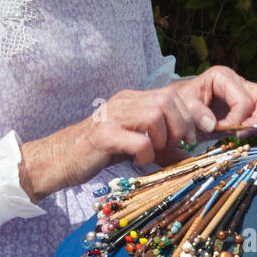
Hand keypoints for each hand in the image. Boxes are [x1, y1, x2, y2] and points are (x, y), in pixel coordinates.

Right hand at [17, 87, 212, 202]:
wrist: (59, 159)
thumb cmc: (99, 152)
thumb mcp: (136, 146)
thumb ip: (162, 146)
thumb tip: (191, 155)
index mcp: (133, 100)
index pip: (172, 95)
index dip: (191, 114)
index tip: (197, 136)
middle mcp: (124, 102)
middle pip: (168, 101)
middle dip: (181, 126)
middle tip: (174, 146)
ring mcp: (112, 116)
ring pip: (155, 116)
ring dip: (163, 139)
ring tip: (153, 153)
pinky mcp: (103, 136)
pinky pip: (138, 141)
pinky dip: (146, 154)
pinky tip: (137, 160)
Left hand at [169, 66, 256, 139]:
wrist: (184, 105)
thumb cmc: (183, 103)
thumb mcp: (183, 105)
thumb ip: (195, 113)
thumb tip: (213, 125)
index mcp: (223, 77)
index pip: (244, 101)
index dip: (237, 121)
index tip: (223, 132)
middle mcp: (243, 82)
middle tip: (243, 134)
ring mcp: (253, 92)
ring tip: (249, 133)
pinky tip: (255, 133)